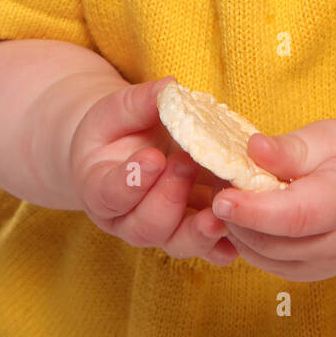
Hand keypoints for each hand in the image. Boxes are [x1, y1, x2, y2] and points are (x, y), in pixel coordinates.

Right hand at [69, 77, 239, 264]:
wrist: (126, 151)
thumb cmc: (118, 129)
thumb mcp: (119, 111)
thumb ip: (140, 102)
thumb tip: (170, 88)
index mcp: (99, 188)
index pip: (109, 194)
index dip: (130, 181)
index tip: (153, 159)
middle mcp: (126, 219)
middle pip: (145, 225)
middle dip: (169, 197)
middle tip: (187, 164)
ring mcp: (159, 230)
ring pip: (175, 242)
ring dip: (198, 232)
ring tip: (218, 216)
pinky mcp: (188, 232)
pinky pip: (204, 248)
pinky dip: (220, 249)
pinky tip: (236, 244)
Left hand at [210, 119, 335, 281]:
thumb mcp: (332, 137)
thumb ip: (291, 149)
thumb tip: (252, 149)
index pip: (295, 217)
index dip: (254, 211)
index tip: (221, 198)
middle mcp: (335, 245)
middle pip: (271, 241)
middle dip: (235, 213)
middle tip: (217, 177)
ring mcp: (322, 266)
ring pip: (261, 255)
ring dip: (237, 226)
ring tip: (232, 189)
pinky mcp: (308, 273)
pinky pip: (265, 261)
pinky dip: (247, 237)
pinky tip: (246, 210)